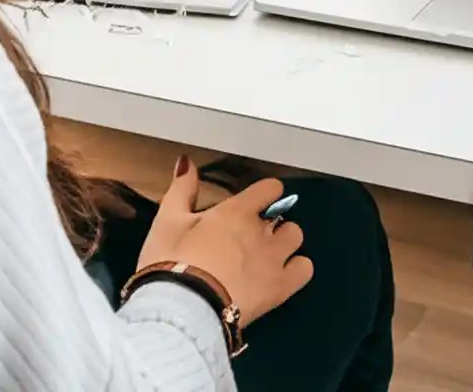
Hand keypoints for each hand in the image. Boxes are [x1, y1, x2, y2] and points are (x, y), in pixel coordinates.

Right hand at [137, 157, 312, 326]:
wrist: (180, 311)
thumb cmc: (170, 262)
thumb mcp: (167, 221)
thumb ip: (181, 189)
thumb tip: (187, 161)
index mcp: (237, 212)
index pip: (270, 188)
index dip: (264, 194)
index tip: (254, 203)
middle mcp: (261, 231)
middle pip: (283, 216)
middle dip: (270, 223)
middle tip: (250, 237)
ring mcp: (274, 260)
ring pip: (295, 238)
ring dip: (284, 243)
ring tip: (265, 256)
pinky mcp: (280, 288)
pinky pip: (304, 269)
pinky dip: (296, 269)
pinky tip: (279, 275)